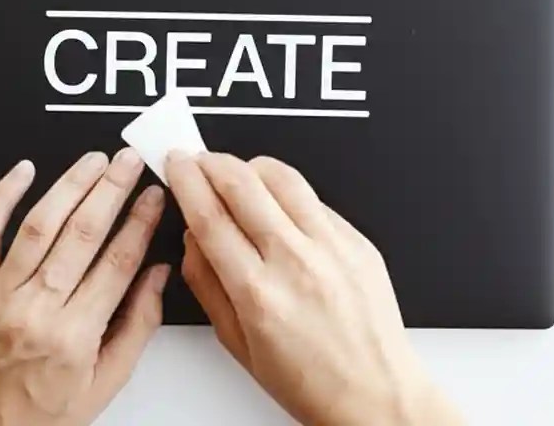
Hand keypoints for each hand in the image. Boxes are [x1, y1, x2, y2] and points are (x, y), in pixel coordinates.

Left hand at [0, 149, 169, 425]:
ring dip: (69, 186)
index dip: (140, 222)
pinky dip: (1, 197)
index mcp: (74, 336)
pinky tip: (23, 172)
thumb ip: (137, 326)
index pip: (117, 262)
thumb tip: (157, 276)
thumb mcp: (104, 384)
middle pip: (82, 234)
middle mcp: (35, 311)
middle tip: (130, 162)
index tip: (154, 197)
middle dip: (112, 190)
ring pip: (37, 226)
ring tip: (93, 162)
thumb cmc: (40, 416)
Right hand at [168, 152, 463, 425]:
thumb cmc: (313, 383)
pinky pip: (314, 199)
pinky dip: (288, 193)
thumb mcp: (238, 345)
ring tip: (236, 173)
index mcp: (259, 294)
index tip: (176, 166)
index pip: (210, 217)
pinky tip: (278, 207)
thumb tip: (193, 240)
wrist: (376, 395)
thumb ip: (208, 285)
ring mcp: (332, 247)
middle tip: (197, 159)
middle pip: (242, 183)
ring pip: (282, 177)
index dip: (186, 182)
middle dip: (211, 162)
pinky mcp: (358, 241)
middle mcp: (297, 263)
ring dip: (249, 165)